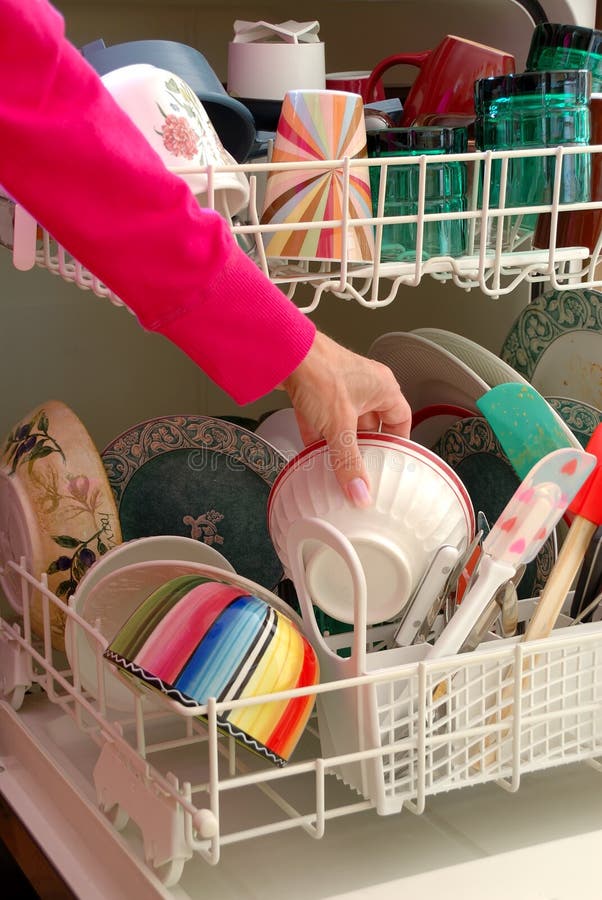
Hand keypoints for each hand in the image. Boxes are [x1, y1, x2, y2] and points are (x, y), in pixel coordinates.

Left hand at [282, 331, 411, 505]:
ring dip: (339, 448)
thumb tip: (360, 492)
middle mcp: (363, 387)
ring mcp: (337, 390)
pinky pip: (321, 423)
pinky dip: (317, 441)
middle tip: (363, 474)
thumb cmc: (319, 371)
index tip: (394, 463)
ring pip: (343, 426)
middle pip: (370, 427)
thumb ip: (349, 462)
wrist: (281, 351)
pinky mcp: (314, 393)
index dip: (398, 442)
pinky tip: (312, 460)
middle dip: (364, 450)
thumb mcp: (339, 425)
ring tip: (339, 472)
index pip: (400, 419)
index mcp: (382, 388)